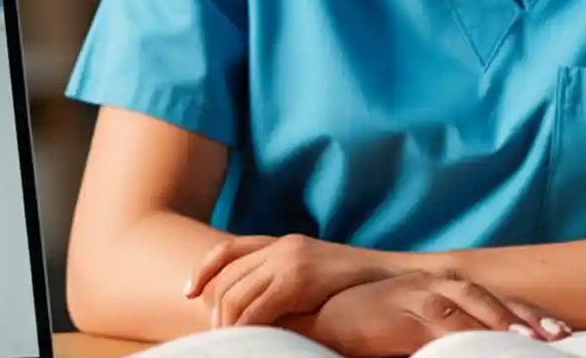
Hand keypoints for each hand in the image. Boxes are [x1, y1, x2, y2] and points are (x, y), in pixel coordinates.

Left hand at [187, 234, 394, 326]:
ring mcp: (289, 259)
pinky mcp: (299, 277)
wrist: (398, 279)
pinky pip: (257, 307)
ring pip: (236, 294)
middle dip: (213, 306)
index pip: (228, 251)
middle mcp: (281, 247)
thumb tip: (265, 311)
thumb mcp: (316, 279)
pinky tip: (243, 339)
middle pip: (226, 277)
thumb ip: (288, 287)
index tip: (188, 292)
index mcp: (282, 243)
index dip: (203, 271)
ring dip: (226, 321)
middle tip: (212, 332)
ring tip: (225, 341)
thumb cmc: (360, 287)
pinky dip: (245, 326)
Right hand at [285, 271, 568, 357]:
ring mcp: (413, 296)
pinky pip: (436, 324)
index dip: (525, 313)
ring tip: (526, 341)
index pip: (491, 297)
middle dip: (521, 316)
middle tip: (554, 336)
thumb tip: (484, 342)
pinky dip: (460, 336)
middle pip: (484, 297)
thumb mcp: (413, 322)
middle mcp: (430, 284)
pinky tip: (477, 346)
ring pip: (464, 307)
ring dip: (496, 323)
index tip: (558, 331)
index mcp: (438, 285)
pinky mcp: (398, 314)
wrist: (325, 318)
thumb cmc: (370, 324)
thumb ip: (444, 328)